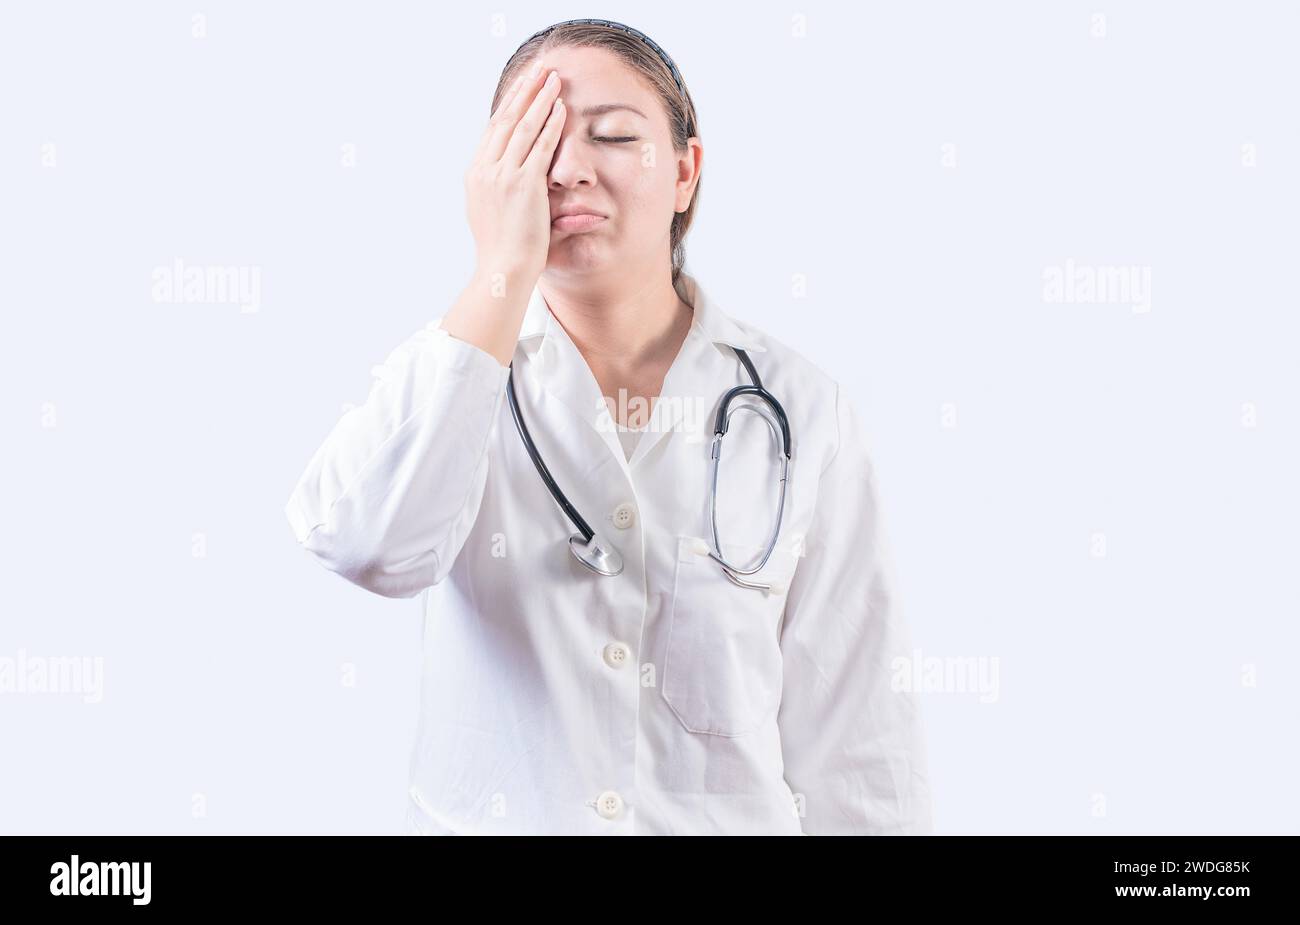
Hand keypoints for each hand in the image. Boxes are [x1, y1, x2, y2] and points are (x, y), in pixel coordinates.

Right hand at [464, 62, 565, 284]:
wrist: (504, 270)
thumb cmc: (504, 251)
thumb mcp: (492, 212)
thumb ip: (500, 188)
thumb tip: (511, 174)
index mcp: (476, 175)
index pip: (494, 129)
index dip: (510, 104)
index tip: (523, 87)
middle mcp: (485, 170)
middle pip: (506, 119)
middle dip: (524, 91)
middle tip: (539, 69)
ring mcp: (503, 176)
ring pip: (523, 126)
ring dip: (540, 99)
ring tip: (553, 78)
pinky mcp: (523, 185)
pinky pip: (540, 146)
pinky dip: (551, 124)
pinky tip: (561, 108)